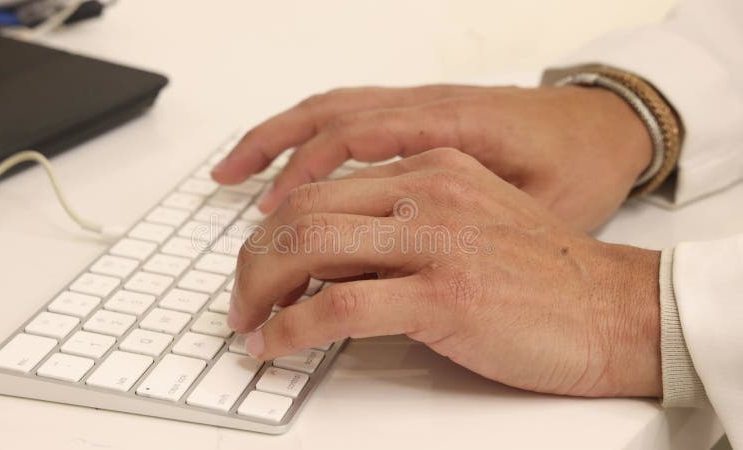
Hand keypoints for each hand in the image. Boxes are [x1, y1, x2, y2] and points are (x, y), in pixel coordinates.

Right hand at [211, 85, 651, 230]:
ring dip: (276, 137)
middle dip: (269, 155)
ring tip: (233, 170)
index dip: (303, 178)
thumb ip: (469, 229)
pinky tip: (289, 164)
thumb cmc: (580, 167)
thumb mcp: (540, 208)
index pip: (353, 138)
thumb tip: (408, 264)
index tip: (273, 222)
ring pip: (330, 108)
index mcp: (453, 127)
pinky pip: (349, 115)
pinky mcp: (419, 119)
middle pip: (326, 117)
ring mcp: (420, 106)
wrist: (608, 128)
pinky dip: (308, 136)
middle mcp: (427, 107)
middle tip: (228, 192)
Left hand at [228, 148, 661, 397]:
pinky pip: (337, 308)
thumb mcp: (468, 225)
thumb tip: (334, 264)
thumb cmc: (545, 277)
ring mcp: (436, 240)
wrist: (614, 310)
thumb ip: (404, 229)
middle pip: (303, 210)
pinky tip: (273, 344)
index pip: (324, 188)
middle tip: (240, 296)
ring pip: (308, 247)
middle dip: (254, 257)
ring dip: (259, 288)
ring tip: (246, 322)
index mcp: (432, 170)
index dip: (276, 229)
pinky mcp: (444, 295)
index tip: (259, 263)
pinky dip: (289, 328)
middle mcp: (428, 193)